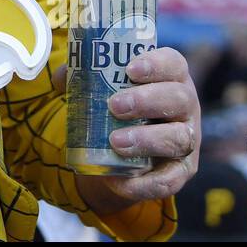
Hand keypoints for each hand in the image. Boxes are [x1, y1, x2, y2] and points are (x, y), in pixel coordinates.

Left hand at [55, 47, 199, 214]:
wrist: (123, 154)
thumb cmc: (119, 108)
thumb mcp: (104, 88)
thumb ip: (82, 78)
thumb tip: (60, 78)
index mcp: (170, 78)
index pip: (173, 63)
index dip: (156, 64)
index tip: (129, 69)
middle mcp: (185, 107)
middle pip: (179, 99)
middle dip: (147, 101)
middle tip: (115, 106)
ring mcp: (186, 140)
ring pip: (178, 138)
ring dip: (147, 140)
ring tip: (115, 141)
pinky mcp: (180, 172)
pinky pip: (170, 181)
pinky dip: (145, 183)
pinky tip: (120, 180)